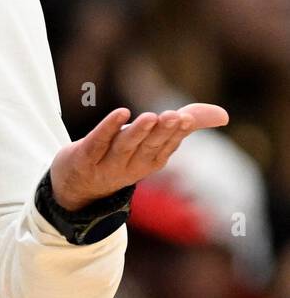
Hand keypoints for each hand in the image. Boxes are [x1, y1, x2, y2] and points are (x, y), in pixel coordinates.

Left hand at [50, 104, 228, 210]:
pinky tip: (121, 114)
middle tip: (176, 116)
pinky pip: (98, 142)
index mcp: (150, 163)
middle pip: (148, 148)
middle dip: (163, 133)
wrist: (74, 183)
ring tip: (150, 117)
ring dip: (138, 132)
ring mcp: (106, 163)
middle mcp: (131, 166)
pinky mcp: (84, 156)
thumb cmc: (119, 155)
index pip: (166, 147)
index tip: (187, 117)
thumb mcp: (151, 142)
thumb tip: (224, 115)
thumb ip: (183, 125)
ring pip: (124, 147)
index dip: (176, 133)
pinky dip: (108, 128)